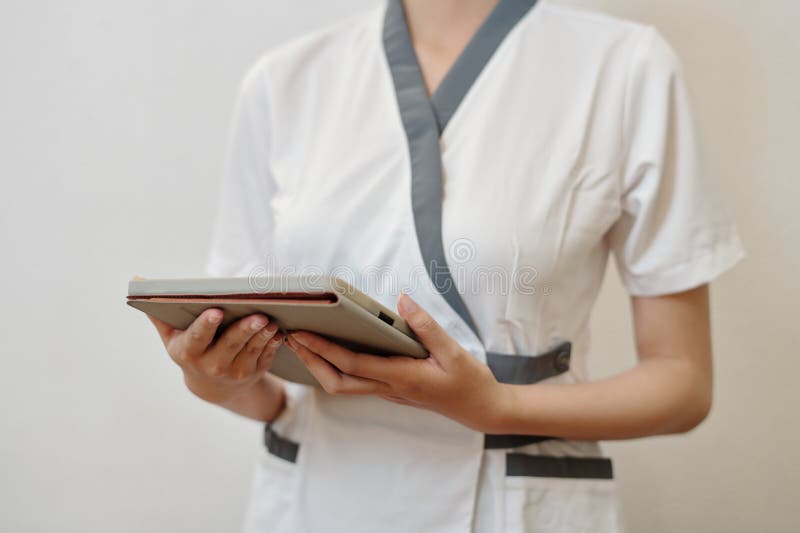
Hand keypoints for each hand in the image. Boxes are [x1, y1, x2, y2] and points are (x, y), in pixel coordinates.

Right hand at [148, 309, 283, 404]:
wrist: (211, 385)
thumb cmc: (190, 348)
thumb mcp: (171, 334)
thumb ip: (159, 309)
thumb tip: (137, 279)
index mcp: (189, 352)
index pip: (197, 338)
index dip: (206, 326)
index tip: (215, 311)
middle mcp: (211, 365)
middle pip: (230, 345)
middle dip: (244, 329)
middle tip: (258, 314)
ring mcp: (235, 371)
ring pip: (251, 350)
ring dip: (263, 335)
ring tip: (270, 318)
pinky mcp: (255, 372)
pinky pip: (266, 355)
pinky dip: (273, 342)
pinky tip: (278, 329)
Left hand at [284, 293, 512, 432]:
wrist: (480, 409)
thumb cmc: (469, 381)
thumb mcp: (453, 351)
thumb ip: (426, 326)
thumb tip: (402, 300)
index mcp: (402, 377)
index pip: (353, 364)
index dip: (324, 349)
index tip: (303, 333)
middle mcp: (390, 388)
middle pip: (337, 382)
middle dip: (311, 361)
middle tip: (292, 338)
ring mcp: (389, 392)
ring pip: (344, 386)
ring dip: (320, 367)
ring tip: (304, 343)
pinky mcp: (392, 390)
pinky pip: (356, 382)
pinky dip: (336, 368)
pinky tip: (331, 351)